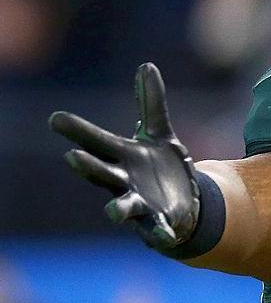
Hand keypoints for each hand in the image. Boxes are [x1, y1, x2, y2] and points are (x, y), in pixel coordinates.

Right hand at [50, 64, 199, 248]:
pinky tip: (167, 236)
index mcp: (121, 157)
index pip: (96, 141)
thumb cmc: (159, 167)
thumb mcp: (159, 133)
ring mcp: (138, 204)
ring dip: (117, 208)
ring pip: (122, 206)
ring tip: (111, 212)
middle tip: (72, 156)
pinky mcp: (158, 223)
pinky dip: (160, 234)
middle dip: (88, 166)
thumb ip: (151, 104)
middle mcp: (122, 181)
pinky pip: (156, 231)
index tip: (56, 119)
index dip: (77, 131)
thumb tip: (146, 66)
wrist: (180, 203)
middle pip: (101, 173)